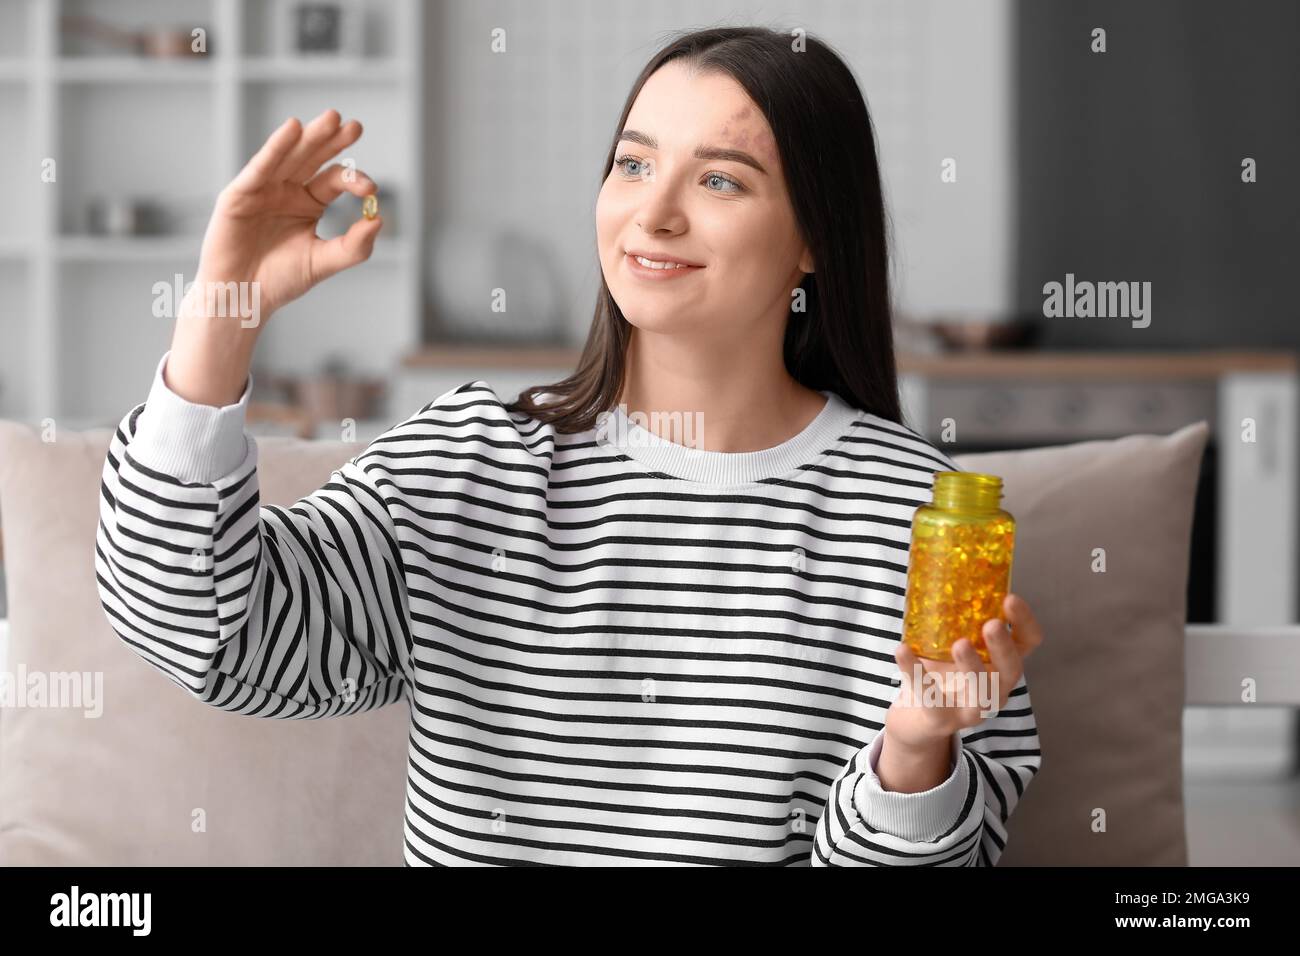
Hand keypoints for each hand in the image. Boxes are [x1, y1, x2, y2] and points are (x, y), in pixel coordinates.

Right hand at [195, 108, 381, 316]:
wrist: (242, 298)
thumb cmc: (281, 281)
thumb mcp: (324, 262)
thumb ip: (354, 246)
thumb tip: (378, 218)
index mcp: (308, 203)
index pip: (334, 180)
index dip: (352, 179)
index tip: (370, 187)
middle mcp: (285, 190)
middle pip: (313, 158)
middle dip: (333, 141)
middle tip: (355, 127)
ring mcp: (262, 189)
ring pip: (289, 156)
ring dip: (309, 137)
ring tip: (332, 118)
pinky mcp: (239, 194)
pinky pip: (261, 167)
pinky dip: (276, 147)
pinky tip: (293, 128)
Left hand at [878, 593, 1044, 790]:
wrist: (915, 718)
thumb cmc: (939, 670)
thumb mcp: (951, 641)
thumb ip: (954, 614)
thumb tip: (937, 561)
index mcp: (1002, 662)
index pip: (1028, 642)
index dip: (1024, 621)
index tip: (1010, 597)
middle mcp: (995, 687)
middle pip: (1011, 669)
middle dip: (1002, 646)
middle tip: (991, 624)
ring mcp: (971, 708)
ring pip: (980, 691)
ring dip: (972, 666)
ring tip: (959, 643)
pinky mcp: (941, 720)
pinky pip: (930, 698)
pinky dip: (915, 672)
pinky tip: (902, 649)